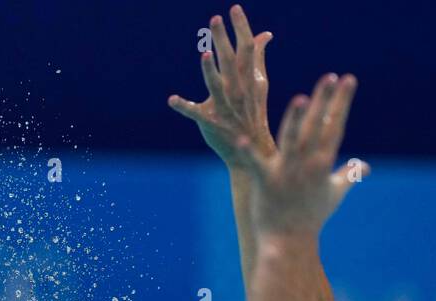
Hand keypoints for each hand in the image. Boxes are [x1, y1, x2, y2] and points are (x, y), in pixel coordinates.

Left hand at [168, 5, 273, 169]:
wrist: (250, 151)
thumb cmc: (252, 114)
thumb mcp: (259, 85)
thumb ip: (258, 58)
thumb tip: (264, 34)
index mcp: (249, 80)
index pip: (247, 49)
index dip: (241, 28)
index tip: (234, 8)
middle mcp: (237, 91)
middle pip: (230, 61)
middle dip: (223, 40)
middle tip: (215, 19)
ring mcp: (224, 107)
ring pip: (216, 86)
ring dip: (210, 71)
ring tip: (205, 54)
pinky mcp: (210, 122)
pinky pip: (195, 113)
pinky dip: (183, 106)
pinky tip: (171, 99)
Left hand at [237, 72, 367, 238]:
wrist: (289, 242)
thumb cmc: (311, 218)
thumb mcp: (335, 194)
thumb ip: (349, 175)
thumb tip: (365, 167)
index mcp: (323, 163)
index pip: (335, 126)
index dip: (342, 102)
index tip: (348, 79)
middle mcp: (307, 165)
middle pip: (317, 127)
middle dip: (325, 101)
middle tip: (331, 76)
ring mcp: (286, 173)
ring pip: (292, 141)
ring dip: (296, 121)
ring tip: (301, 100)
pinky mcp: (265, 182)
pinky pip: (256, 164)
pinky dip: (249, 153)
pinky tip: (241, 138)